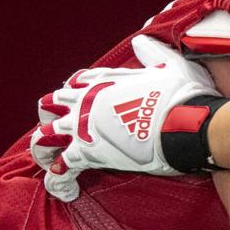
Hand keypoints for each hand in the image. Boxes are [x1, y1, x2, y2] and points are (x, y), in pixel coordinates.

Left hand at [30, 36, 221, 201]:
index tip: (81, 103)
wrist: (186, 123)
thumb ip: (152, 52)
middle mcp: (86, 101)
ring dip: (45, 150)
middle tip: (62, 132)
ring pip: (43, 137)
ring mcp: (83, 127)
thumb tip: (141, 39)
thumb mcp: (170, 64)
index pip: (75, 82)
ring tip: (52, 162)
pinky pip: (60, 169)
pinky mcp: (88, 153)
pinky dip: (58, 180)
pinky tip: (65, 189)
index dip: (75, 93)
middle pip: (50, 106)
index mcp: (104, 81)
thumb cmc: (182, 95)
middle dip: (51, 117)